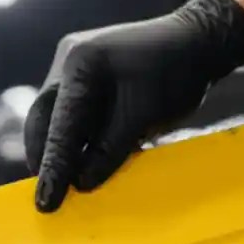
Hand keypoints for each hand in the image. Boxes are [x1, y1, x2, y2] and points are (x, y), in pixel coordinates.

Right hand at [24, 0, 243, 211]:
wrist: (199, 42)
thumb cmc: (176, 75)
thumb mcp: (143, 117)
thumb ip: (108, 150)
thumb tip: (80, 183)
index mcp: (80, 64)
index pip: (60, 126)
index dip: (53, 167)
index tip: (46, 202)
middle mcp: (68, 61)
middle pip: (43, 118)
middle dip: (44, 157)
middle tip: (46, 195)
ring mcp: (74, 65)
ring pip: (53, 116)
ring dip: (57, 149)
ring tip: (60, 182)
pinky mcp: (87, 75)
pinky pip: (71, 111)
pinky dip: (74, 138)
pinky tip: (80, 161)